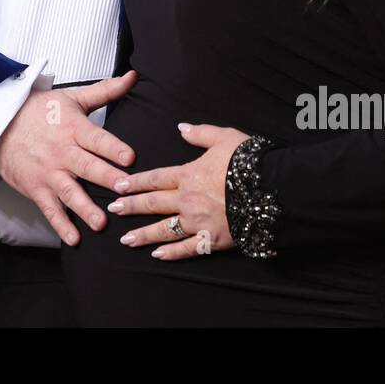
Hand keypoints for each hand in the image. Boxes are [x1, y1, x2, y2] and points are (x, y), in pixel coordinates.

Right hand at [0, 69, 138, 245]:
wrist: (0, 124)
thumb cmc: (40, 111)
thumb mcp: (72, 97)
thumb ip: (105, 91)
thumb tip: (133, 76)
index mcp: (74, 128)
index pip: (96, 138)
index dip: (113, 147)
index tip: (130, 157)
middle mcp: (62, 152)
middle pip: (87, 166)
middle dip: (105, 178)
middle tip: (124, 189)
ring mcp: (49, 172)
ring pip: (69, 192)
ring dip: (85, 208)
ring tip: (102, 223)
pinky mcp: (36, 188)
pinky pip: (50, 209)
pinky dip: (60, 225)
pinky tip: (74, 239)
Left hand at [109, 122, 250, 259]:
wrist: (272, 188)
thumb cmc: (248, 160)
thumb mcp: (223, 138)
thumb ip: (200, 133)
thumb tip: (181, 127)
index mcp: (188, 174)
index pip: (155, 178)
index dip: (136, 182)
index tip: (118, 185)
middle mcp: (188, 199)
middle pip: (153, 204)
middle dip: (131, 207)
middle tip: (113, 210)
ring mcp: (198, 221)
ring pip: (164, 230)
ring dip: (143, 234)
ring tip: (126, 239)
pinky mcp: (211, 238)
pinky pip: (187, 248)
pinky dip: (172, 253)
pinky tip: (157, 256)